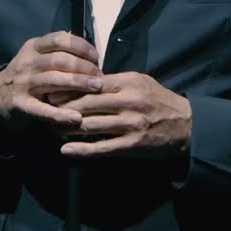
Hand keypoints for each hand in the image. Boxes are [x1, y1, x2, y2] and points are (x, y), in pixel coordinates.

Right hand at [0, 31, 101, 131]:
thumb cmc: (26, 75)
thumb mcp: (35, 56)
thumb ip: (56, 49)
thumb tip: (84, 44)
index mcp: (33, 47)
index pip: (59, 39)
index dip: (81, 46)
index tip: (96, 57)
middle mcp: (27, 63)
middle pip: (60, 60)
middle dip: (84, 67)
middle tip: (100, 77)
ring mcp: (23, 84)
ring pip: (54, 80)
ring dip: (78, 83)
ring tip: (97, 88)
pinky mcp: (20, 105)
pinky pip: (43, 110)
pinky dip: (61, 114)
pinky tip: (77, 117)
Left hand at [55, 71, 191, 158]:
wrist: (185, 125)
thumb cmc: (158, 101)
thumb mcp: (140, 82)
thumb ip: (114, 81)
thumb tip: (85, 80)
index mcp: (129, 83)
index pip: (91, 83)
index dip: (69, 87)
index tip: (51, 89)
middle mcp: (128, 102)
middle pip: (87, 104)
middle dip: (63, 107)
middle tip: (44, 109)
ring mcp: (129, 125)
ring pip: (90, 126)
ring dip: (67, 129)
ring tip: (50, 129)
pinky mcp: (131, 145)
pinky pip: (101, 148)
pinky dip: (81, 150)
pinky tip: (65, 150)